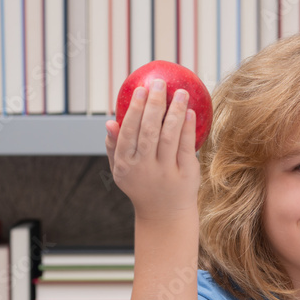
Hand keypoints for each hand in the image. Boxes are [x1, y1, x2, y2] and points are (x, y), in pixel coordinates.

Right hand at [105, 81, 199, 221]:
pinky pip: (186, 147)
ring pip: (169, 137)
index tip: (140, 89)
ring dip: (174, 111)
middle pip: (148, 131)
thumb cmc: (141, 186)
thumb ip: (114, 147)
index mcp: (125, 164)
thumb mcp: (121, 171)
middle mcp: (144, 168)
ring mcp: (166, 172)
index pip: (128, 131)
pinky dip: (187, 128)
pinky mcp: (185, 175)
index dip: (134, 109)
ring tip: (180, 92)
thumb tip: (109, 122)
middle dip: (154, 104)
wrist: (164, 215)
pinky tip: (190, 112)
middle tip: (159, 83)